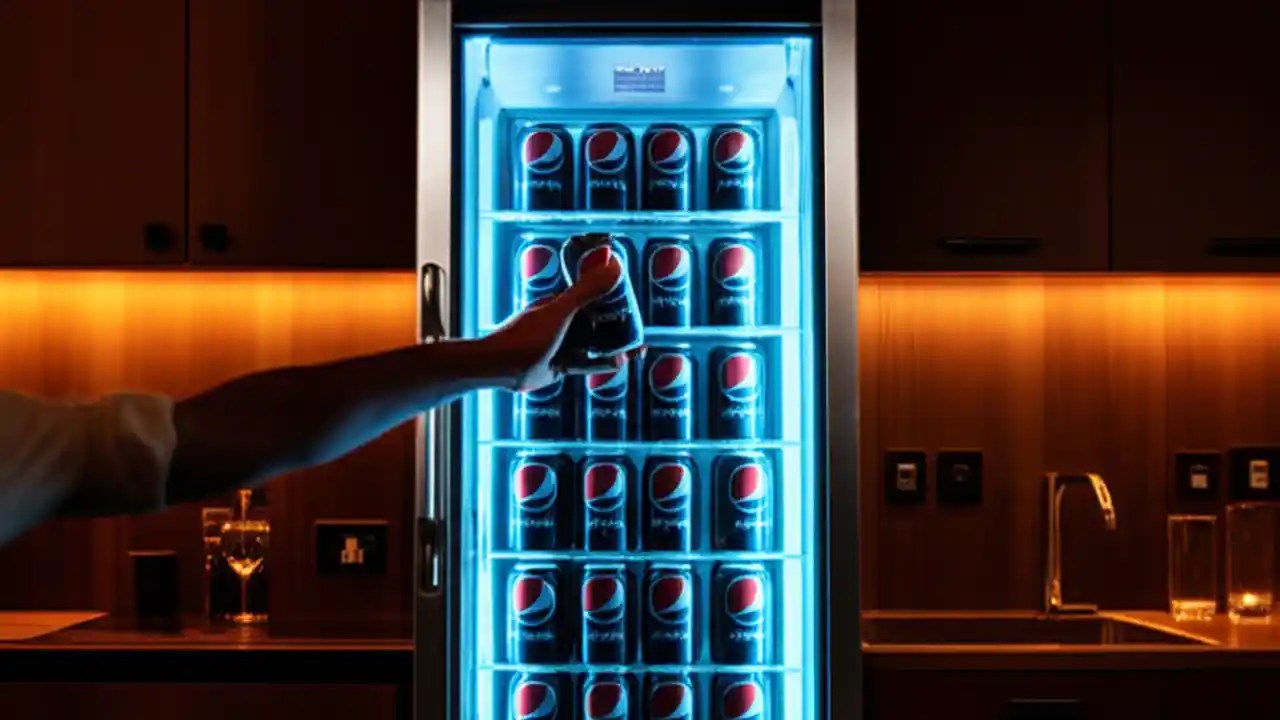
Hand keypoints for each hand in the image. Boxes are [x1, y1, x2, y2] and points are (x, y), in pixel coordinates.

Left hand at [481, 258, 642, 391]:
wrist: (501, 367)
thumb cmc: (527, 335)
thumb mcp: (562, 310)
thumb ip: (587, 290)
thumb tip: (615, 266)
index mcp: (561, 303)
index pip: (592, 296)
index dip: (613, 298)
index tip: (632, 303)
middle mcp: (562, 322)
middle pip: (597, 323)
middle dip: (619, 327)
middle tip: (640, 332)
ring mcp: (561, 344)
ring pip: (594, 345)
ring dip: (614, 347)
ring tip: (637, 351)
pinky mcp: (559, 366)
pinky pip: (585, 363)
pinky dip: (601, 364)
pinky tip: (617, 365)